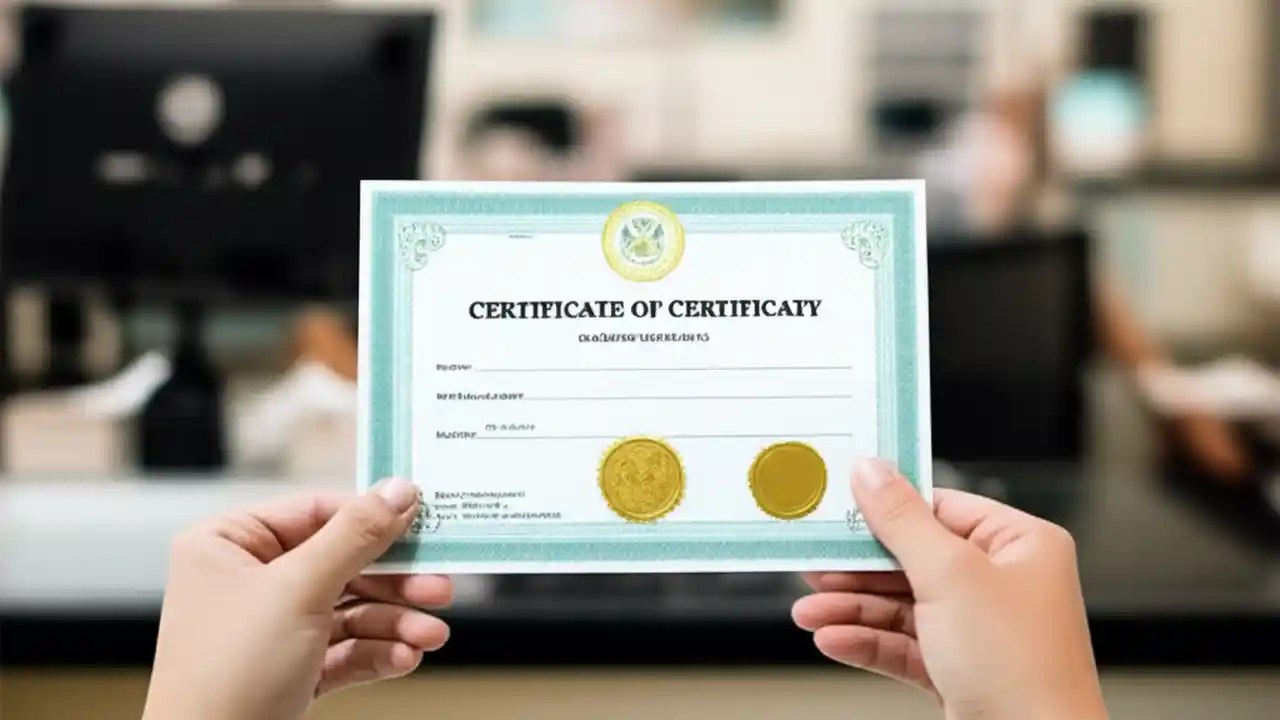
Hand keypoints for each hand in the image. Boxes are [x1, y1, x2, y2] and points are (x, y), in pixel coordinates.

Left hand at [143, 478, 451, 719]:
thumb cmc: (226, 676)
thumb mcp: (299, 590)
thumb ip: (355, 535)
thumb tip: (398, 490)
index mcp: (228, 544)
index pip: (316, 512)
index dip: (372, 518)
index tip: (421, 521)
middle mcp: (247, 581)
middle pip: (343, 563)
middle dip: (395, 583)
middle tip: (439, 587)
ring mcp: (271, 627)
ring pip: (351, 609)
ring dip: (395, 622)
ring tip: (430, 635)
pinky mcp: (291, 668)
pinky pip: (345, 648)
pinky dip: (377, 652)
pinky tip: (404, 657)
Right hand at [792, 460, 1106, 719]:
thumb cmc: (1021, 669)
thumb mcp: (949, 575)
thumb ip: (902, 521)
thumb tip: (872, 472)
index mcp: (1020, 546)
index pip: (941, 508)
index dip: (887, 508)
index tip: (840, 505)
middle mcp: (1003, 584)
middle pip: (912, 558)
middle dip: (858, 569)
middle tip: (814, 564)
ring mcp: (980, 630)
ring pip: (901, 605)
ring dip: (852, 609)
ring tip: (809, 612)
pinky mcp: (959, 670)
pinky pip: (903, 645)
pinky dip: (866, 642)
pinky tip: (833, 640)